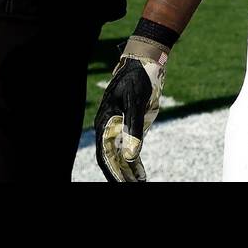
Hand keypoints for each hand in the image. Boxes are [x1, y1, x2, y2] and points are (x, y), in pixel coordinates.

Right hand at [95, 35, 168, 181]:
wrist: (143, 61)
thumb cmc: (137, 78)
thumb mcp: (135, 101)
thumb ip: (133, 127)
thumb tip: (132, 154)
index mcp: (105, 121)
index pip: (104, 154)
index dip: (112, 172)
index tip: (121, 184)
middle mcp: (108, 126)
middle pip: (111, 157)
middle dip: (120, 175)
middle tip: (132, 187)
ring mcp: (117, 125)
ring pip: (119, 154)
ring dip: (127, 171)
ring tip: (137, 183)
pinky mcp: (128, 123)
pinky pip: (128, 146)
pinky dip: (134, 160)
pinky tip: (140, 172)